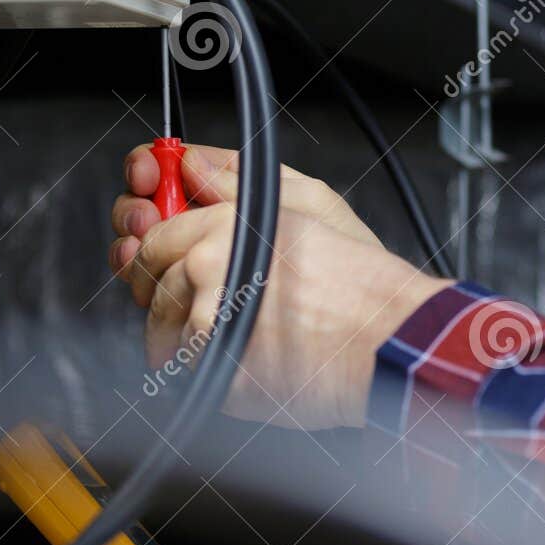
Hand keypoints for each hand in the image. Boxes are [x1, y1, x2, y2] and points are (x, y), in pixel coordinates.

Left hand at [109, 143, 451, 428]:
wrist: (391, 340)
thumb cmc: (359, 281)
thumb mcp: (309, 207)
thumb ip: (237, 181)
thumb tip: (194, 167)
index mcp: (227, 226)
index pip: (155, 240)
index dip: (153, 256)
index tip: (162, 266)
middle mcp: (211, 271)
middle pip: (155, 290)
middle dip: (168, 302)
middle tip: (202, 309)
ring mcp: (210, 325)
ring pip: (165, 336)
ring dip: (186, 341)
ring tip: (232, 339)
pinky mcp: (217, 376)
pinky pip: (186, 378)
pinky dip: (206, 375)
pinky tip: (243, 364)